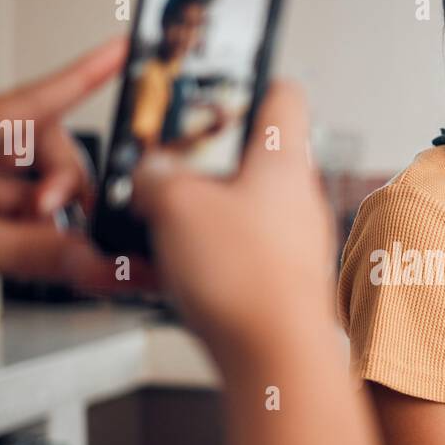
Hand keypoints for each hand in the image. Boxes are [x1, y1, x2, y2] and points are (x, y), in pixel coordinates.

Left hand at [0, 38, 125, 339]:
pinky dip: (43, 242)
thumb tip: (86, 256)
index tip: (120, 53)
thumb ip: (23, 250)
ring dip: (56, 219)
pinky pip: (25, 226)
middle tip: (68, 218)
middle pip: (46, 151)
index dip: (80, 75)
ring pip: (40, 192)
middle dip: (68, 182)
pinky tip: (49, 259)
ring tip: (56, 247)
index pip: (30, 99)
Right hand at [130, 80, 336, 364]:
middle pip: (247, 159)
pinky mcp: (277, 285)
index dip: (245, 84)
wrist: (276, 361)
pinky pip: (231, 257)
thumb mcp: (175, 204)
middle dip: (198, 164)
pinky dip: (198, 259)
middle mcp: (295, 200)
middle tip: (162, 168)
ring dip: (192, 216)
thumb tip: (149, 171)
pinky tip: (166, 274)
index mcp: (283, 161)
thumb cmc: (248, 281)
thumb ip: (154, 175)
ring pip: (234, 212)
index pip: (282, 95)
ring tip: (155, 227)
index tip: (212, 87)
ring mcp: (289, 244)